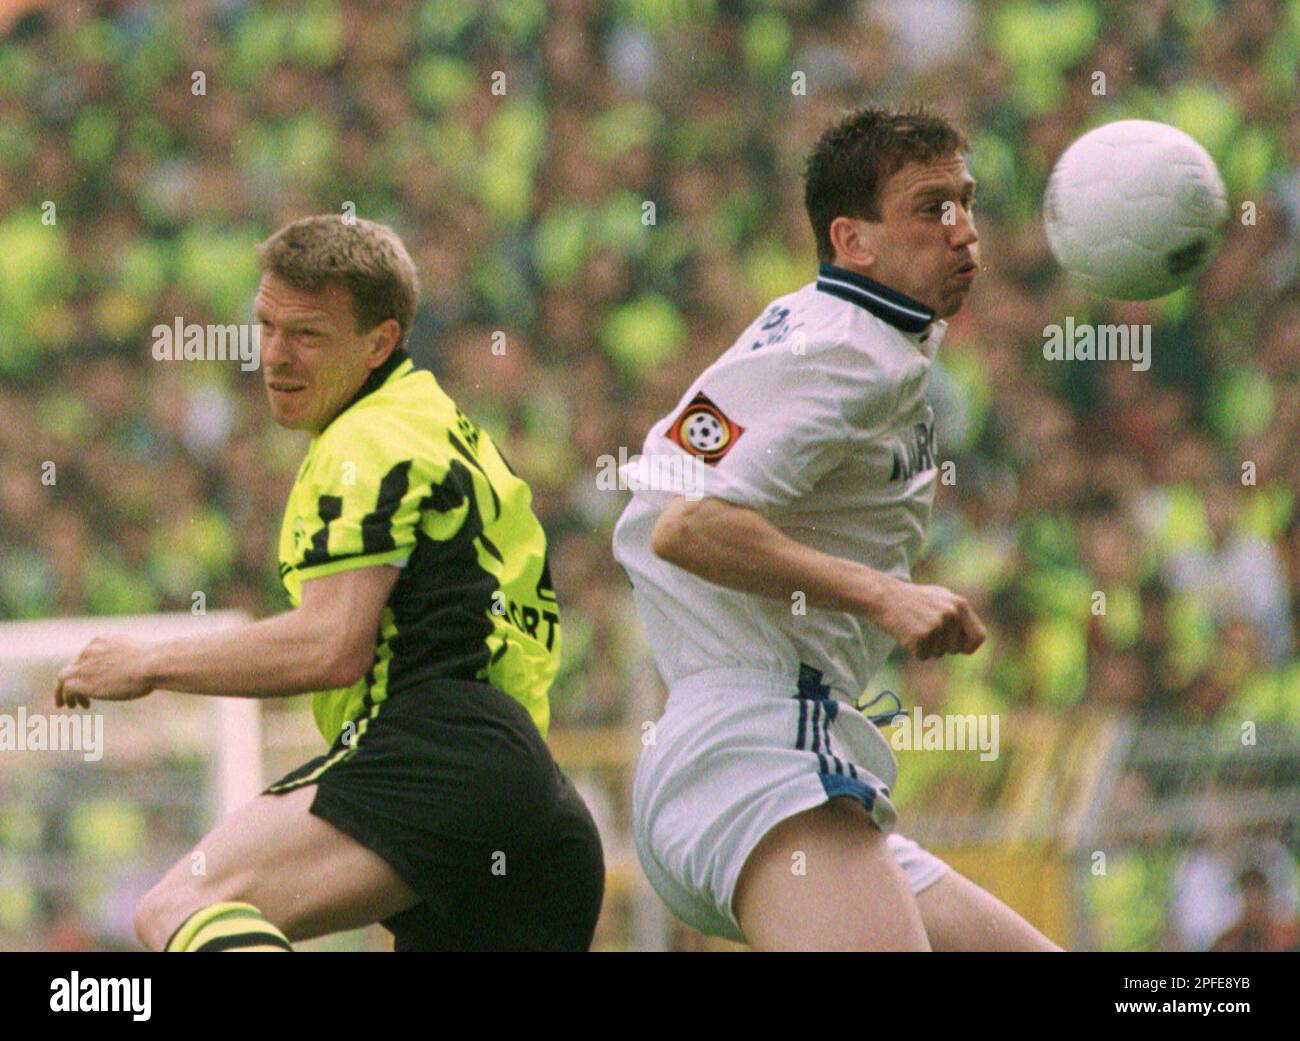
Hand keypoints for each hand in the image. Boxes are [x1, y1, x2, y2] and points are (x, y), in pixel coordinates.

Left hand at [55, 635, 155, 707]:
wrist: (152, 664)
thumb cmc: (156, 662)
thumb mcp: (139, 655)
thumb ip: (128, 660)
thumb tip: (138, 670)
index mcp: (101, 640)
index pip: (87, 655)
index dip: (87, 669)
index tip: (92, 680)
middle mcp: (89, 650)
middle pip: (74, 665)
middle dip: (73, 679)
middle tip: (72, 693)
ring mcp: (83, 665)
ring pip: (64, 677)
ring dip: (63, 692)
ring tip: (68, 705)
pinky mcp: (80, 680)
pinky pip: (66, 689)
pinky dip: (67, 698)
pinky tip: (76, 706)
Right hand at [868, 577, 985, 659]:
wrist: (883, 596)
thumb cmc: (910, 599)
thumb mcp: (940, 599)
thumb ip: (958, 616)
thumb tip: (976, 640)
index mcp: (960, 604)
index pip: (979, 636)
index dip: (969, 646)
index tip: (960, 650)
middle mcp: (951, 614)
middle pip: (955, 649)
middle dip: (941, 647)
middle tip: (924, 631)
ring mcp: (937, 625)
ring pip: (938, 654)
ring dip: (925, 647)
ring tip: (913, 628)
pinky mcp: (921, 636)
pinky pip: (923, 656)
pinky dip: (913, 650)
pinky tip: (905, 633)